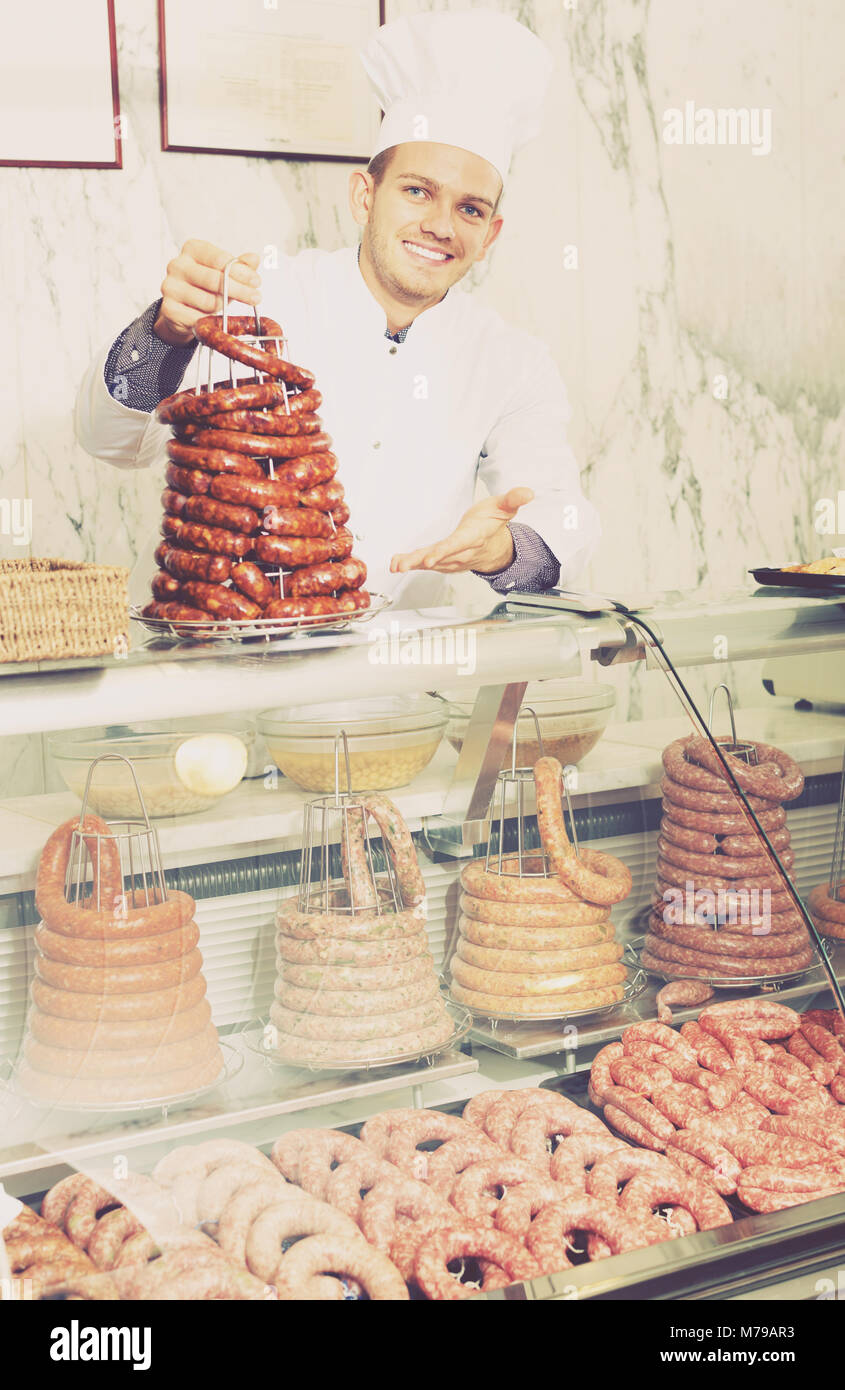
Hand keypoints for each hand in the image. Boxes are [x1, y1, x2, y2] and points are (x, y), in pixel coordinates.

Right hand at [153, 239, 261, 345]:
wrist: (183, 309)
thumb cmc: (206, 287)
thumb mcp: (225, 273)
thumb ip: (240, 266)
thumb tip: (254, 259)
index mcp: (192, 249)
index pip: (219, 259)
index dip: (240, 271)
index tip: (256, 281)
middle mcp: (177, 265)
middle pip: (214, 280)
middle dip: (239, 290)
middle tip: (256, 298)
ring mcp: (170, 287)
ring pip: (208, 301)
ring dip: (223, 308)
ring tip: (227, 309)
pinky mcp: (169, 309)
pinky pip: (198, 319)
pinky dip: (211, 322)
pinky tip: (215, 321)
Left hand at [390, 487, 532, 575]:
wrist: (494, 547)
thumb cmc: (492, 524)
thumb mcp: (505, 507)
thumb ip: (514, 499)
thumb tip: (528, 492)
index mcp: (474, 537)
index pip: (459, 544)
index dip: (445, 551)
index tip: (431, 558)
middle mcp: (462, 551)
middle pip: (441, 557)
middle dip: (422, 561)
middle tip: (405, 564)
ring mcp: (451, 558)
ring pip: (431, 562)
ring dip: (412, 564)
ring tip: (397, 564)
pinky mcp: (442, 559)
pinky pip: (425, 562)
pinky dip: (411, 563)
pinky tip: (397, 563)